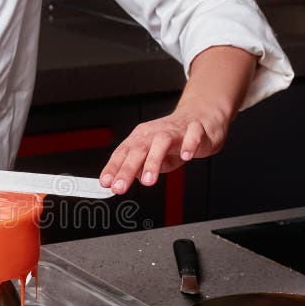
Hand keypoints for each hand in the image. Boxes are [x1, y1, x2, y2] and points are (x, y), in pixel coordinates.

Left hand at [99, 105, 229, 193]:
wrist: (199, 119)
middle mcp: (154, 133)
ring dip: (152, 161)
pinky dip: (188, 145)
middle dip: (127, 169)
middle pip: (138, 149)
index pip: (122, 153)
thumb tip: (126, 178)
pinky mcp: (194, 130)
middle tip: (120, 187)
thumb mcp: (151, 155)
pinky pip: (192, 136)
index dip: (113, 168)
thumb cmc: (172, 140)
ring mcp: (174, 130)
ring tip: (148, 180)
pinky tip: (185, 156)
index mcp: (140, 138)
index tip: (106, 183)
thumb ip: (138, 167)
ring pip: (161, 143)